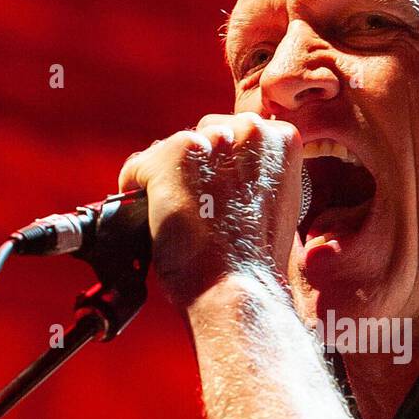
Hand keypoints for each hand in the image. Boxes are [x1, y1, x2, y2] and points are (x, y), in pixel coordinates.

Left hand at [118, 113, 303, 307]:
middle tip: (202, 213)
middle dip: (195, 171)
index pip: (233, 135)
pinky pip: (137, 168)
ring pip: (168, 151)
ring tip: (184, 221)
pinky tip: (160, 222)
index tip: (222, 199)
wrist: (238, 289)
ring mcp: (209, 141)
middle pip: (201, 136)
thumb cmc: (255, 260)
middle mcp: (248, 129)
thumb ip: (256, 173)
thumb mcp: (277, 202)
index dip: (222, 170)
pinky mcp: (171, 156)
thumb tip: (227, 168)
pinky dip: (138, 197)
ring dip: (168, 183)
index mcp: (281, 139)